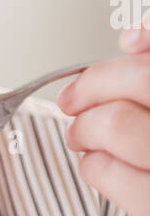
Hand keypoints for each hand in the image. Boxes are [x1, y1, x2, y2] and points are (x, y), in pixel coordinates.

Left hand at [56, 23, 149, 215]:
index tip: (125, 44)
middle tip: (73, 99)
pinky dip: (95, 166)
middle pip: (148, 83)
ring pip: (125, 126)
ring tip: (81, 139)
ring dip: (89, 128)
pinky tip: (96, 170)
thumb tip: (131, 39)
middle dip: (101, 84)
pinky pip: (115, 175)